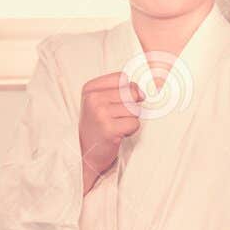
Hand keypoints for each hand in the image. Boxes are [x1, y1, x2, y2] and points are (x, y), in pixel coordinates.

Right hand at [78, 72, 143, 190]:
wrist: (88, 151)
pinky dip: (130, 130)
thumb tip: (142, 92)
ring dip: (130, 119)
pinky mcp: (109, 128)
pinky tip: (117, 133)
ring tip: (116, 125)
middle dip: (130, 107)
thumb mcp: (102, 101)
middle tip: (116, 117)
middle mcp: (93, 98)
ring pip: (135, 109)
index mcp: (90, 88)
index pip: (123, 78)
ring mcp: (100, 113)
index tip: (120, 102)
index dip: (130, 90)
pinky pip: (134, 123)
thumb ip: (121, 90)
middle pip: (131, 93)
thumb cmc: (98, 125)